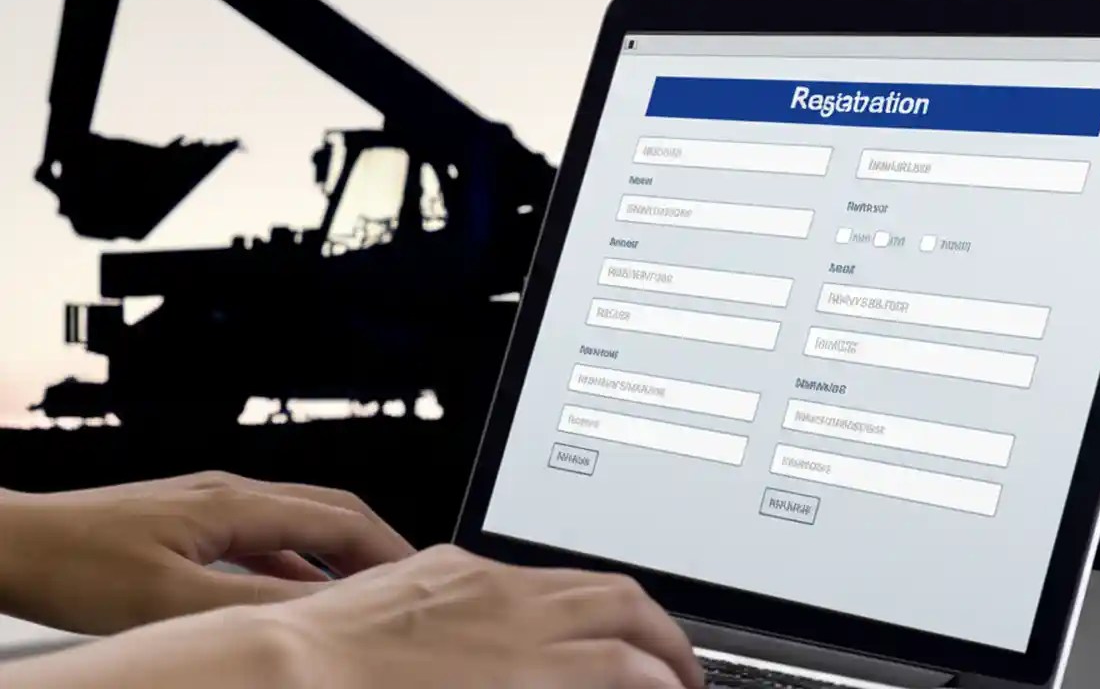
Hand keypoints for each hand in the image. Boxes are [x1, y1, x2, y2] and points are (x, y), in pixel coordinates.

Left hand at [0, 471, 413, 634]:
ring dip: (334, 555)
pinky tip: (293, 592)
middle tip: (404, 581)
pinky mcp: (188, 519)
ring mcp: (209, 502)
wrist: (11, 541)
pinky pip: (262, 536)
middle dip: (372, 544)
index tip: (420, 575)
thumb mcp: (169, 599)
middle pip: (326, 511)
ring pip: (296, 523)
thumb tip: (320, 616)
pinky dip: (294, 563)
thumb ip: (251, 606)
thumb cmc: (76, 564)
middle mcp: (231, 492)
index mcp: (237, 504)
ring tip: (361, 591)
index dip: (385, 549)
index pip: (336, 522)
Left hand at [268, 544, 705, 688]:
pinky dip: (558, 594)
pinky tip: (550, 616)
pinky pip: (524, 570)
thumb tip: (580, 685)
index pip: (629, 666)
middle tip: (680, 666)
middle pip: (623, 605)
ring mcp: (481, 579)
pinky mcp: (444, 561)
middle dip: (667, 635)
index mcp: (526, 666)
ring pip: (579, 576)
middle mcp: (514, 613)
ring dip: (622, 606)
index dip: (665, 681)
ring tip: (634, 634)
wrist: (281, 673)